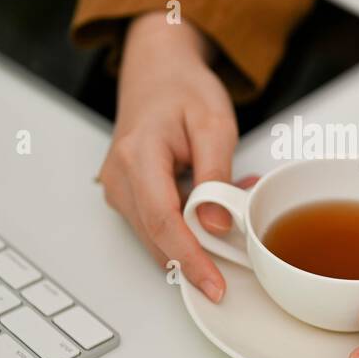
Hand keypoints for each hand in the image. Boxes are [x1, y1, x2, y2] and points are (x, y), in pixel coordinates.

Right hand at [98, 11, 245, 301]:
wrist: (156, 72)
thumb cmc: (183, 90)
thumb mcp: (215, 124)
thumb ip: (216, 175)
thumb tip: (216, 225)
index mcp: (139, 155)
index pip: (162, 221)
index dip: (189, 259)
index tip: (213, 285)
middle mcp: (119, 177)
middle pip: (157, 238)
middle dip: (199, 253)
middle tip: (241, 247)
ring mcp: (117, 189)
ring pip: (157, 238)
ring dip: (195, 237)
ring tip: (229, 201)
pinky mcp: (125, 196)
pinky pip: (155, 226)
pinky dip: (186, 226)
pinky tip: (209, 204)